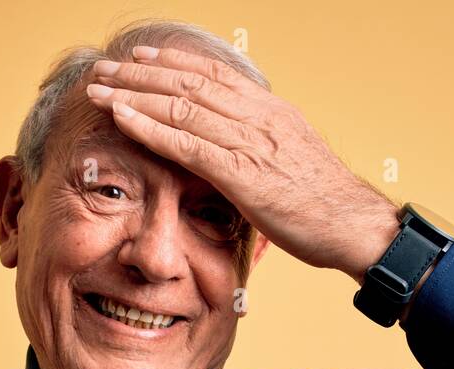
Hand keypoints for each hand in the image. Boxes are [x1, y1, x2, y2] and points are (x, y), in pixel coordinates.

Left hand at [85, 45, 398, 281]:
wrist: (354, 226)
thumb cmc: (325, 205)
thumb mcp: (291, 163)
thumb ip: (262, 150)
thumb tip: (237, 151)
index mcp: (270, 112)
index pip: (214, 75)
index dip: (173, 63)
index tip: (142, 57)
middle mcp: (258, 117)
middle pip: (189, 82)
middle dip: (141, 72)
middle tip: (105, 66)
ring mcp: (250, 141)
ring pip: (181, 105)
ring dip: (133, 93)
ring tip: (99, 87)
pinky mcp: (242, 172)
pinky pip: (186, 143)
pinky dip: (149, 126)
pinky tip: (122, 117)